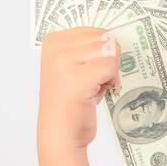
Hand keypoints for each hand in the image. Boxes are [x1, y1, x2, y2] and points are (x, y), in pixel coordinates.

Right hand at [37, 26, 121, 156]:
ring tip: (93, 87)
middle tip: (93, 81)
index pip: (95, 31)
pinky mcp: (79, 77)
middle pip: (104, 39)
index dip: (101, 52)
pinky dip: (111, 82)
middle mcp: (56, 48)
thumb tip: (113, 40)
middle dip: (107, 60)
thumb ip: (90, 49)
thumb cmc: (69, 103)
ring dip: (110, 71)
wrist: (60, 134)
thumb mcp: (73, 67)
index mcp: (53, 41)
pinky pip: (111, 67)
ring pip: (110, 52)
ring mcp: (65, 61)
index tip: (88, 70)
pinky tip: (97, 94)